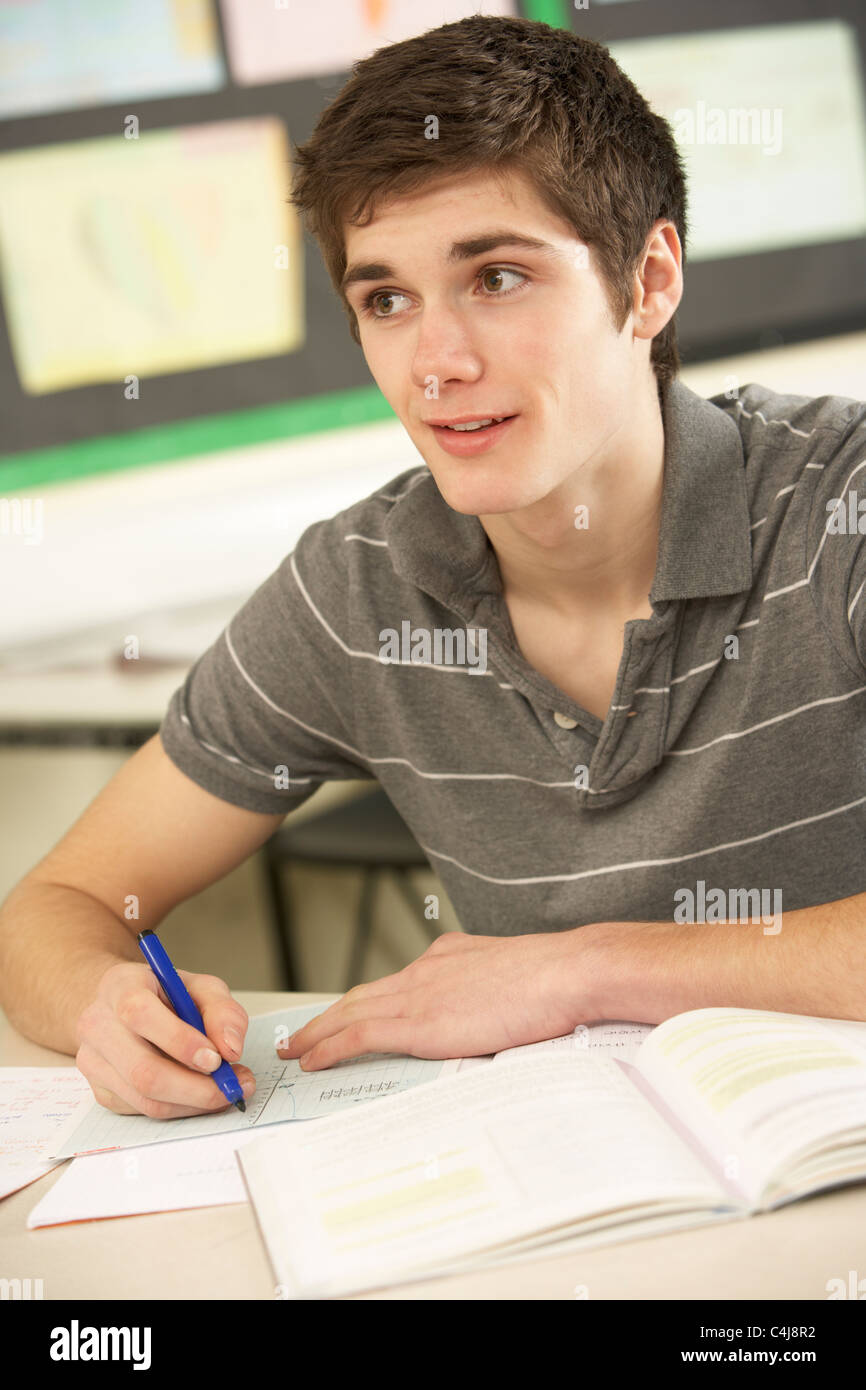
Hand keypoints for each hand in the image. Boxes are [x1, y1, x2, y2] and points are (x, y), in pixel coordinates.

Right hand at [75, 961, 256, 1117]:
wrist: (126, 1008)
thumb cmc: (166, 996)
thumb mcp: (201, 988)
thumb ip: (223, 1011)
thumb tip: (230, 1049)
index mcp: (120, 986)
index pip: (140, 1014)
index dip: (180, 1041)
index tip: (216, 1058)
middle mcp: (98, 1024)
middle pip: (143, 1070)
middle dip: (196, 1087)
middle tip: (231, 1085)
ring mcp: (93, 1061)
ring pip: (145, 1098)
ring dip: (194, 1102)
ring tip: (224, 1089)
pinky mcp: (100, 1091)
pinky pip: (144, 1111)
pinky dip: (181, 1108)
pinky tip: (200, 1094)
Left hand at [277, 928, 599, 1068]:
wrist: (567, 972)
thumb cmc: (558, 979)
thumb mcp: (516, 979)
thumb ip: (493, 994)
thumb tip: (493, 1017)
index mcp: (450, 958)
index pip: (397, 983)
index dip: (367, 1002)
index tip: (352, 1013)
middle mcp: (426, 969)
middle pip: (363, 994)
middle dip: (329, 1015)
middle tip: (302, 1034)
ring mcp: (420, 993)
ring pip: (351, 1011)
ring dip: (319, 1031)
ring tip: (296, 1049)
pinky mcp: (421, 1021)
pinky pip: (360, 1034)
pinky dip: (331, 1046)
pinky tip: (313, 1060)